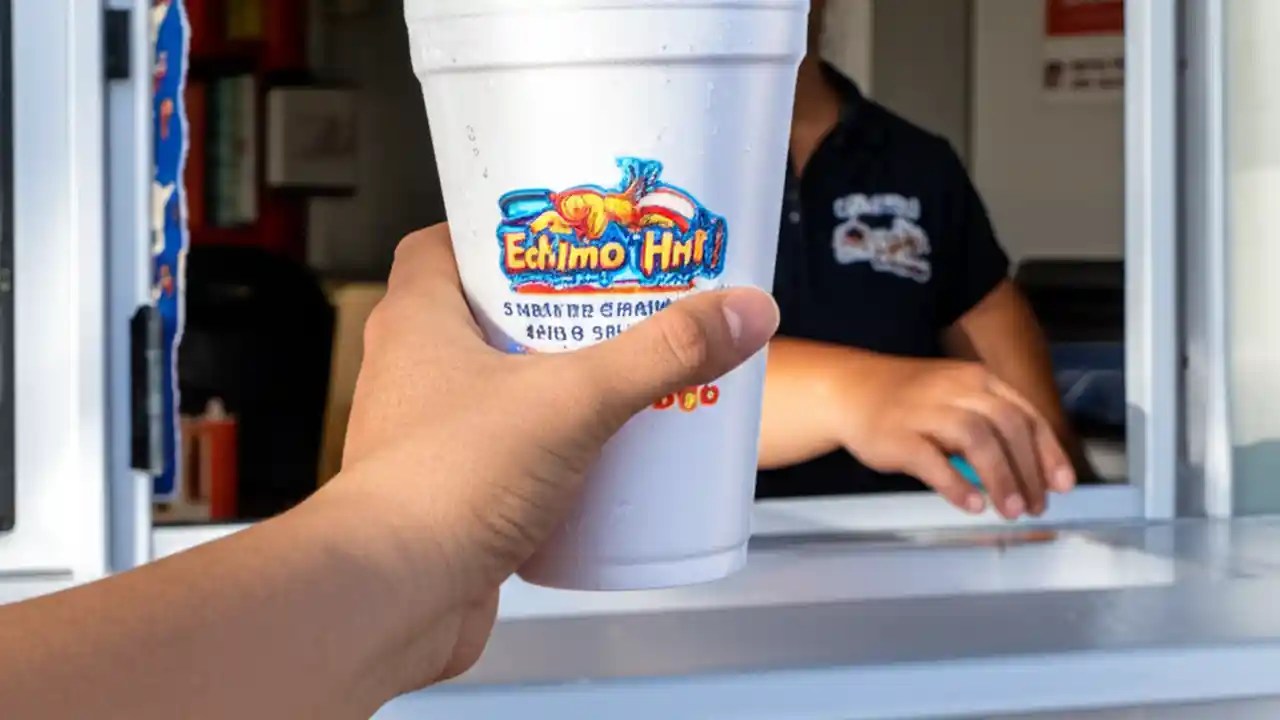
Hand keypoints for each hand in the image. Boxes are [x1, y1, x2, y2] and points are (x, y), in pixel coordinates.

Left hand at [316, 224, 778, 691]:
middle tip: (616, 307)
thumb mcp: (575, 398)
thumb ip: (662, 353)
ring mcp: (427, 436)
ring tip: (620, 380)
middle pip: (487, 316)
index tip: (565, 234)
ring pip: (499, 389)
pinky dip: (549, 451)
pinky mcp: (451, 493)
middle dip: (553, 313)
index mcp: (417, 320)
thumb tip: (739, 311)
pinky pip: (507, 453)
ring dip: (554, 384)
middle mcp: (411, 372)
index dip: (504, 232)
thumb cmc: (447, 482)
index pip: (446, 244)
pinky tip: (597, 462)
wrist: (397, 596)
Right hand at [830, 358, 1075, 518]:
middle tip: (1036, 506)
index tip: (1062, 485)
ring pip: (977, 439)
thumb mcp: (956, 397)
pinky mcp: (898, 435)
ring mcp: (925, 410)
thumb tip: (1031, 469)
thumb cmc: (909, 401)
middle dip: (1028, 470)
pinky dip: (956, 483)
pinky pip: (932, 460)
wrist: (849, 390)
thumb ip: (990, 424)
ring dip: (1000, 478)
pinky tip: (971, 504)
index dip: (1048, 452)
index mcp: (977, 380)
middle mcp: (956, 390)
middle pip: (1006, 426)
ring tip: (1011, 510)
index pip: (1025, 414)